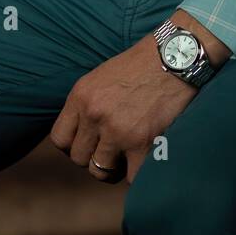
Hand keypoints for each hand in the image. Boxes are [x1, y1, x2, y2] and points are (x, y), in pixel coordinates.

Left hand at [48, 32, 196, 184]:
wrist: (176, 56)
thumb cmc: (142, 64)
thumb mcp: (102, 76)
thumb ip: (88, 104)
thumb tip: (83, 134)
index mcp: (81, 96)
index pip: (59, 139)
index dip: (74, 145)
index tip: (89, 144)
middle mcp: (95, 114)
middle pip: (79, 159)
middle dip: (95, 156)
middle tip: (112, 149)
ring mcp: (118, 131)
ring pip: (101, 172)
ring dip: (114, 168)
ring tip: (128, 156)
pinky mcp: (143, 143)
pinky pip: (130, 178)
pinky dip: (138, 174)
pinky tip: (145, 159)